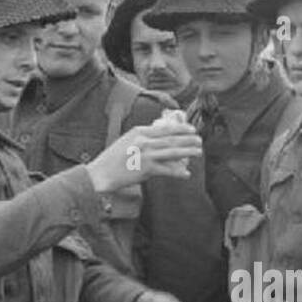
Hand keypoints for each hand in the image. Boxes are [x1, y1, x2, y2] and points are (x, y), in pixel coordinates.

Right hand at [85, 119, 201, 192]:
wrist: (102, 173)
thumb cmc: (113, 158)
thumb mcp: (127, 140)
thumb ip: (142, 137)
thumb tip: (159, 137)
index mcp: (139, 131)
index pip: (164, 128)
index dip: (180, 128)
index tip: (191, 129)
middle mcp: (144, 141)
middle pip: (171, 139)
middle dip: (188, 139)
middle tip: (199, 139)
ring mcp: (146, 155)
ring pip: (173, 152)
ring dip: (188, 152)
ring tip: (199, 151)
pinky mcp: (147, 169)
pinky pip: (167, 170)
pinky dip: (178, 172)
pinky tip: (186, 174)